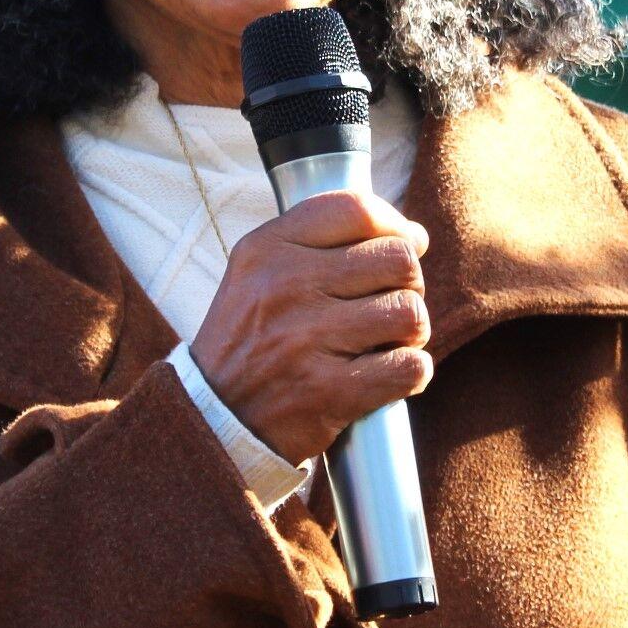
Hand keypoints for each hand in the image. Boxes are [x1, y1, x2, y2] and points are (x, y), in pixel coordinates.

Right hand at [189, 190, 431, 466]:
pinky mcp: (328, 392)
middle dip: (406, 283)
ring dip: (411, 331)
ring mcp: (306, 340)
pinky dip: (411, 372)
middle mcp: (285, 286)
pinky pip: (409, 367)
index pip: (356, 210)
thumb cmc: (251, 339)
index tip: (404, 243)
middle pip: (397, 258)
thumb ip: (321, 241)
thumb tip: (413, 234)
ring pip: (409, 312)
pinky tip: (387, 373)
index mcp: (267, 249)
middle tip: (387, 303)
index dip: (394, 224)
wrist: (214, 418)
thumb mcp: (259, 271)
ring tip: (387, 341)